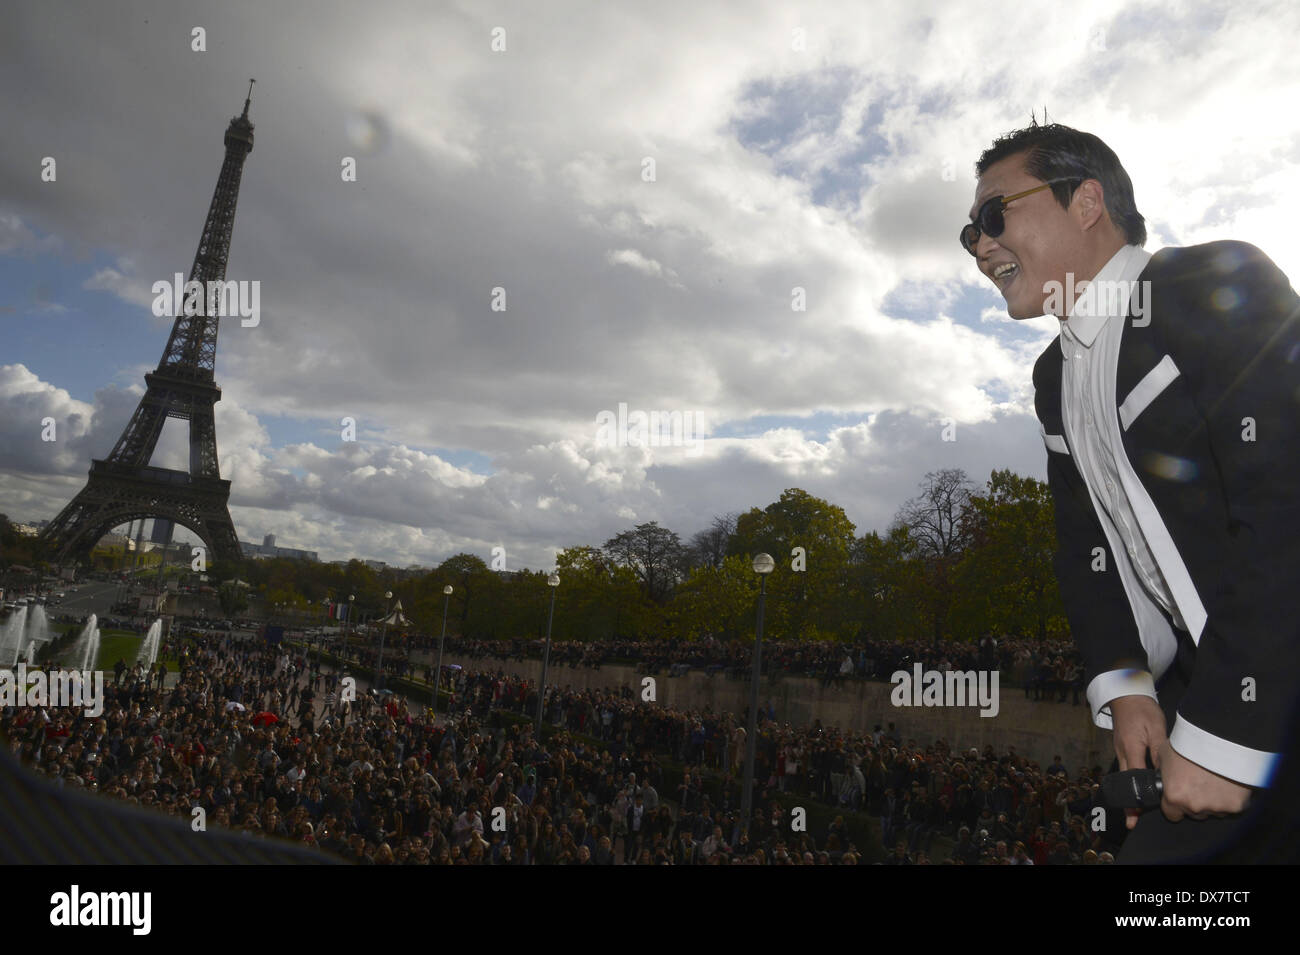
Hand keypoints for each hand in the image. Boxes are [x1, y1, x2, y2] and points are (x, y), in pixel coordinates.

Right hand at [1109, 694, 1165, 829]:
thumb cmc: (1143, 709)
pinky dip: (1132, 781)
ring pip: (1126, 777)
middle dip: (1129, 803)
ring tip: (1135, 812)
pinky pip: (1128, 769)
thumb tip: (1166, 773)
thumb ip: (1160, 750)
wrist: (1126, 694)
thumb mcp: (1156, 727)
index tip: (1135, 815)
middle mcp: (1122, 752)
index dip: (1136, 797)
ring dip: (1131, 793)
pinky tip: (1140, 789)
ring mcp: (1121, 751)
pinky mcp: (1123, 749)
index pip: (1133, 777)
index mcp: (1131, 748)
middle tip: (1132, 822)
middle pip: (1126, 782)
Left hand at [1157, 740, 1252, 820]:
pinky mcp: (1237, 806)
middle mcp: (1195, 806)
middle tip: (1200, 783)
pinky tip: (1230, 783)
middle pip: (1194, 813)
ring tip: (1216, 780)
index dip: (1175, 805)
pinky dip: (1232, 798)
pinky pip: (1233, 806)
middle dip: (1195, 801)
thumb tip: (1161, 777)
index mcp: (1174, 796)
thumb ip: (1162, 771)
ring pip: (1214, 811)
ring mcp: (1217, 808)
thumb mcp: (1164, 754)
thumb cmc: (1191, 744)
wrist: (1221, 740)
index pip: (1172, 814)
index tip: (1180, 797)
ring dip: (1214, 800)